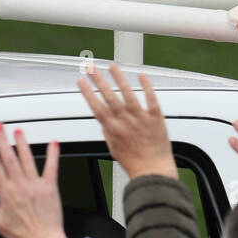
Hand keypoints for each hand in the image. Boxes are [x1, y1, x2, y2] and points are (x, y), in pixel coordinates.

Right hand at [0, 127, 66, 237]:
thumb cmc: (20, 234)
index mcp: (5, 193)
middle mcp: (20, 186)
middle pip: (9, 158)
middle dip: (3, 140)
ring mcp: (36, 185)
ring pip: (27, 159)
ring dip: (22, 143)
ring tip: (18, 131)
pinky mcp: (51, 187)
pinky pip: (52, 167)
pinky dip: (53, 154)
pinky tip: (53, 143)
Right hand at [77, 64, 176, 180]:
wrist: (153, 171)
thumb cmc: (134, 163)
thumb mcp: (113, 149)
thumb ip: (108, 132)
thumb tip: (103, 120)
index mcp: (113, 129)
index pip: (96, 106)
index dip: (87, 93)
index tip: (81, 81)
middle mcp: (125, 121)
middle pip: (109, 97)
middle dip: (98, 80)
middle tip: (91, 67)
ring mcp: (141, 118)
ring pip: (128, 94)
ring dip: (119, 78)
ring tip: (112, 66)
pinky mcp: (156, 118)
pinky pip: (151, 99)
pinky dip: (147, 86)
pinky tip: (141, 75)